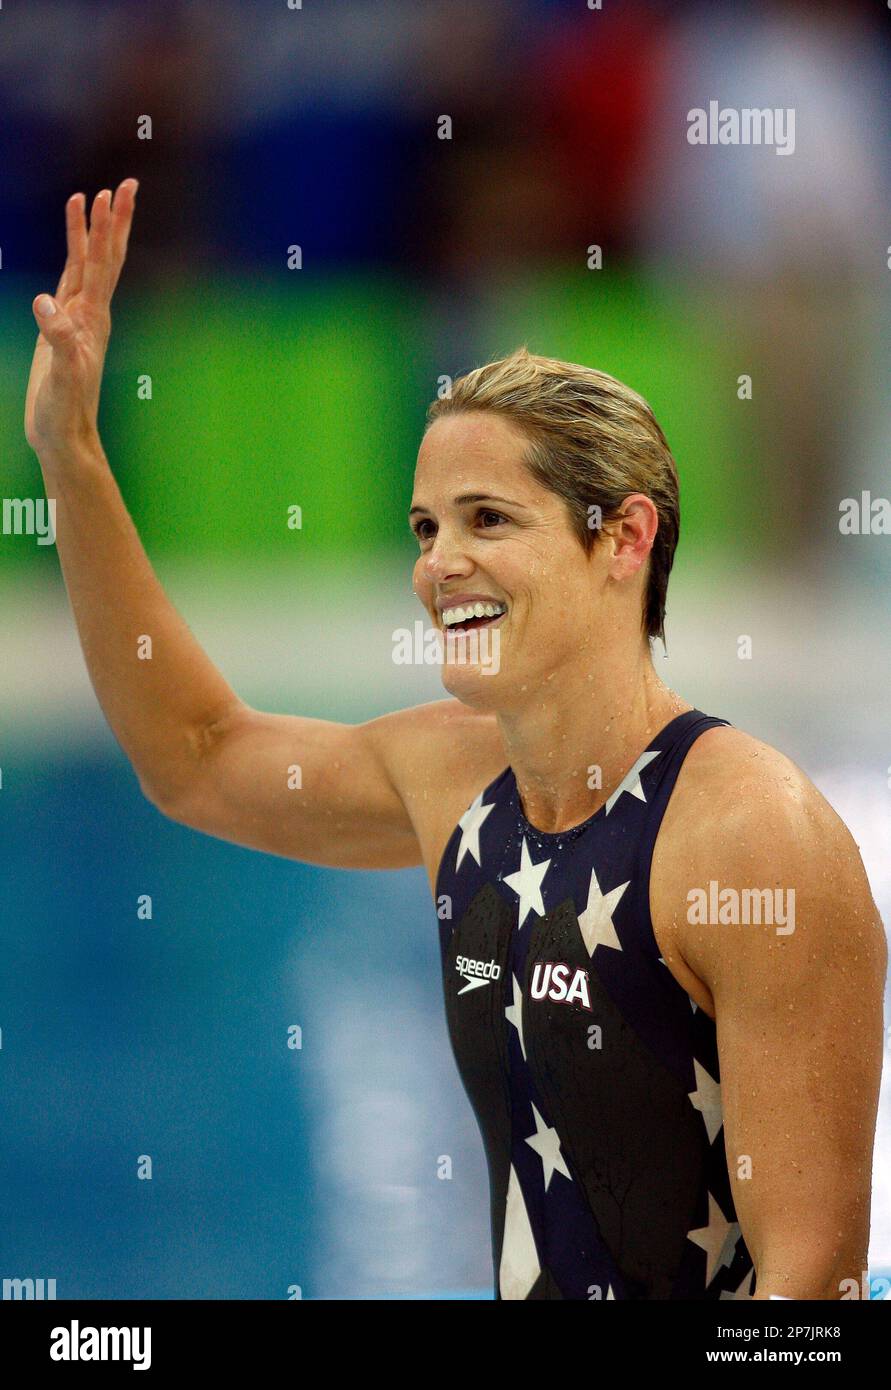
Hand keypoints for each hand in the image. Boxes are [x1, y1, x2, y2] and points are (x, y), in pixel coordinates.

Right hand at [25, 179, 137, 457]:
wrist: (64, 435)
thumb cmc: (65, 409)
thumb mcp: (62, 375)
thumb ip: (57, 339)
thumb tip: (46, 304)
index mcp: (93, 318)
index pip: (103, 262)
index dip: (107, 228)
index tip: (113, 193)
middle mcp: (92, 314)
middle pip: (106, 256)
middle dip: (114, 220)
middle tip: (125, 184)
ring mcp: (79, 320)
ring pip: (87, 265)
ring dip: (91, 233)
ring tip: (91, 197)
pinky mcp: (63, 328)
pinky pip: (70, 283)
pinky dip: (71, 259)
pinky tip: (72, 248)